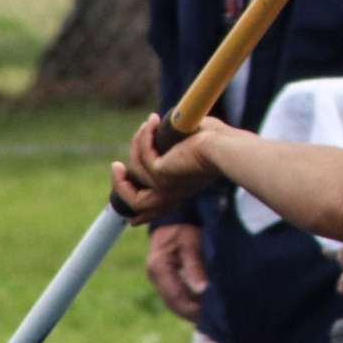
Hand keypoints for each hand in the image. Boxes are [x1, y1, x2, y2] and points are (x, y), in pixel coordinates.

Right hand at [110, 113, 230, 225]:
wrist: (226, 146)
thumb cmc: (218, 141)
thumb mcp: (194, 145)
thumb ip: (176, 143)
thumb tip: (164, 128)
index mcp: (182, 190)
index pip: (158, 209)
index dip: (143, 214)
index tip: (132, 220)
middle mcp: (172, 194)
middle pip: (137, 204)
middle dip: (121, 186)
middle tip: (116, 166)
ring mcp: (165, 187)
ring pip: (133, 177)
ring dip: (135, 147)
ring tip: (146, 125)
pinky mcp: (160, 174)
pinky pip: (142, 156)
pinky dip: (144, 137)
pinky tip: (152, 122)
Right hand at [146, 222, 208, 321]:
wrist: (174, 216)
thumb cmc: (184, 226)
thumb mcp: (191, 243)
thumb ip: (195, 267)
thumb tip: (203, 292)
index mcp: (158, 267)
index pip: (176, 297)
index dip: (193, 310)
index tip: (212, 316)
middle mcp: (155, 275)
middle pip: (175, 304)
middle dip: (194, 314)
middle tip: (217, 321)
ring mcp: (159, 278)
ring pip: (176, 302)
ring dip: (193, 310)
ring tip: (214, 316)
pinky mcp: (166, 278)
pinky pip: (178, 295)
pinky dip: (192, 302)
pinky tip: (207, 305)